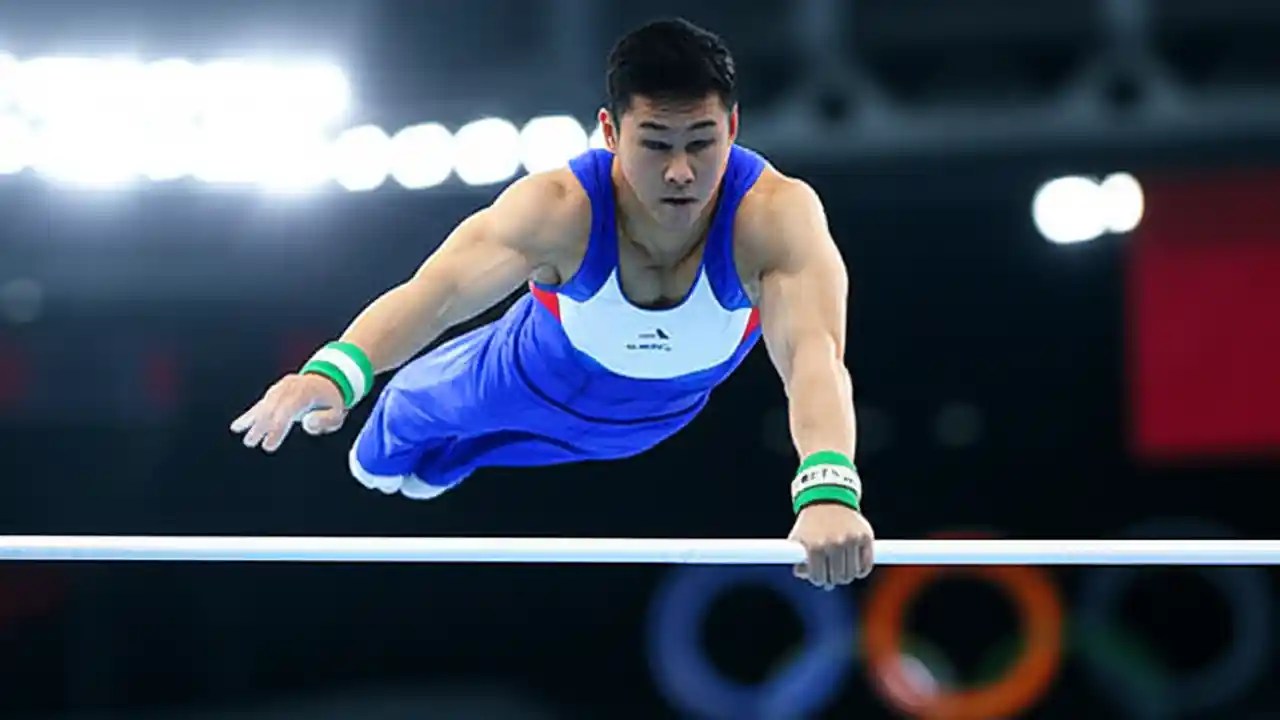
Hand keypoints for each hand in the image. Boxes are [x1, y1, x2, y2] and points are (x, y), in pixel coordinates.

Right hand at [230, 373, 346, 452]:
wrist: (326, 380)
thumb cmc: (331, 401)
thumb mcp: (337, 412)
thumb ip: (325, 420)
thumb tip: (307, 424)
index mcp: (306, 391)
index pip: (288, 410)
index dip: (277, 428)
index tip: (269, 444)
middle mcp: (290, 387)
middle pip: (272, 407)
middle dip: (261, 426)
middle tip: (251, 442)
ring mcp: (280, 388)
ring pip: (263, 405)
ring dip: (253, 421)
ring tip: (245, 437)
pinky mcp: (274, 392)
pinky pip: (260, 404)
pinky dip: (250, 415)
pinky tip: (237, 426)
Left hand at [788, 503, 874, 588]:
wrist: (828, 498)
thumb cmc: (811, 522)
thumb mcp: (798, 537)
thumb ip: (796, 558)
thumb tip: (802, 574)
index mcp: (815, 547)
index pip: (819, 577)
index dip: (819, 580)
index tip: (820, 578)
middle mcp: (834, 544)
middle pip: (838, 577)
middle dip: (833, 579)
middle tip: (832, 576)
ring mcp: (851, 540)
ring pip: (852, 573)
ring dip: (847, 575)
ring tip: (842, 572)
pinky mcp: (865, 537)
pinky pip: (866, 564)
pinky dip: (862, 570)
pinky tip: (857, 570)